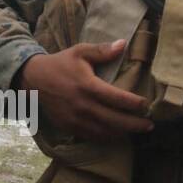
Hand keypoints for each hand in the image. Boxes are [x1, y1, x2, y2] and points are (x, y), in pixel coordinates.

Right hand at [20, 42, 153, 141]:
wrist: (33, 79)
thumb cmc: (61, 64)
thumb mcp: (80, 52)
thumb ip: (102, 51)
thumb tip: (124, 44)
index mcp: (87, 85)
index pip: (117, 98)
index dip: (134, 103)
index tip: (146, 104)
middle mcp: (83, 105)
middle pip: (115, 120)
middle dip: (135, 125)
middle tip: (149, 125)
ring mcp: (76, 119)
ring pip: (105, 132)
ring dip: (123, 133)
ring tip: (137, 131)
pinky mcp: (70, 127)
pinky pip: (93, 137)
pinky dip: (107, 138)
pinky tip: (118, 135)